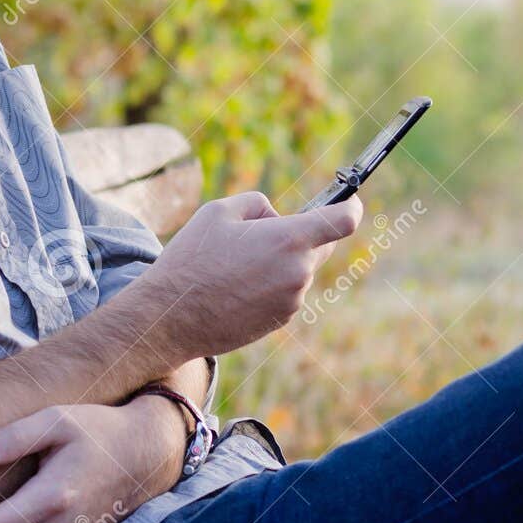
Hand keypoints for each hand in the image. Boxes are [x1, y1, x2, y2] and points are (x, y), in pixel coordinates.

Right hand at [136, 190, 362, 360]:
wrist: (172, 317)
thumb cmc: (192, 259)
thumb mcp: (219, 211)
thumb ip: (259, 204)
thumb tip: (277, 218)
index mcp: (289, 240)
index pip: (344, 220)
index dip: (351, 206)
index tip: (349, 201)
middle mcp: (298, 272)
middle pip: (321, 246)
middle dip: (303, 236)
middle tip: (264, 235)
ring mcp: (292, 300)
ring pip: (299, 270)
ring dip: (281, 262)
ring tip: (236, 265)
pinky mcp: (281, 320)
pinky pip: (286, 293)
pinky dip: (271, 284)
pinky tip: (236, 286)